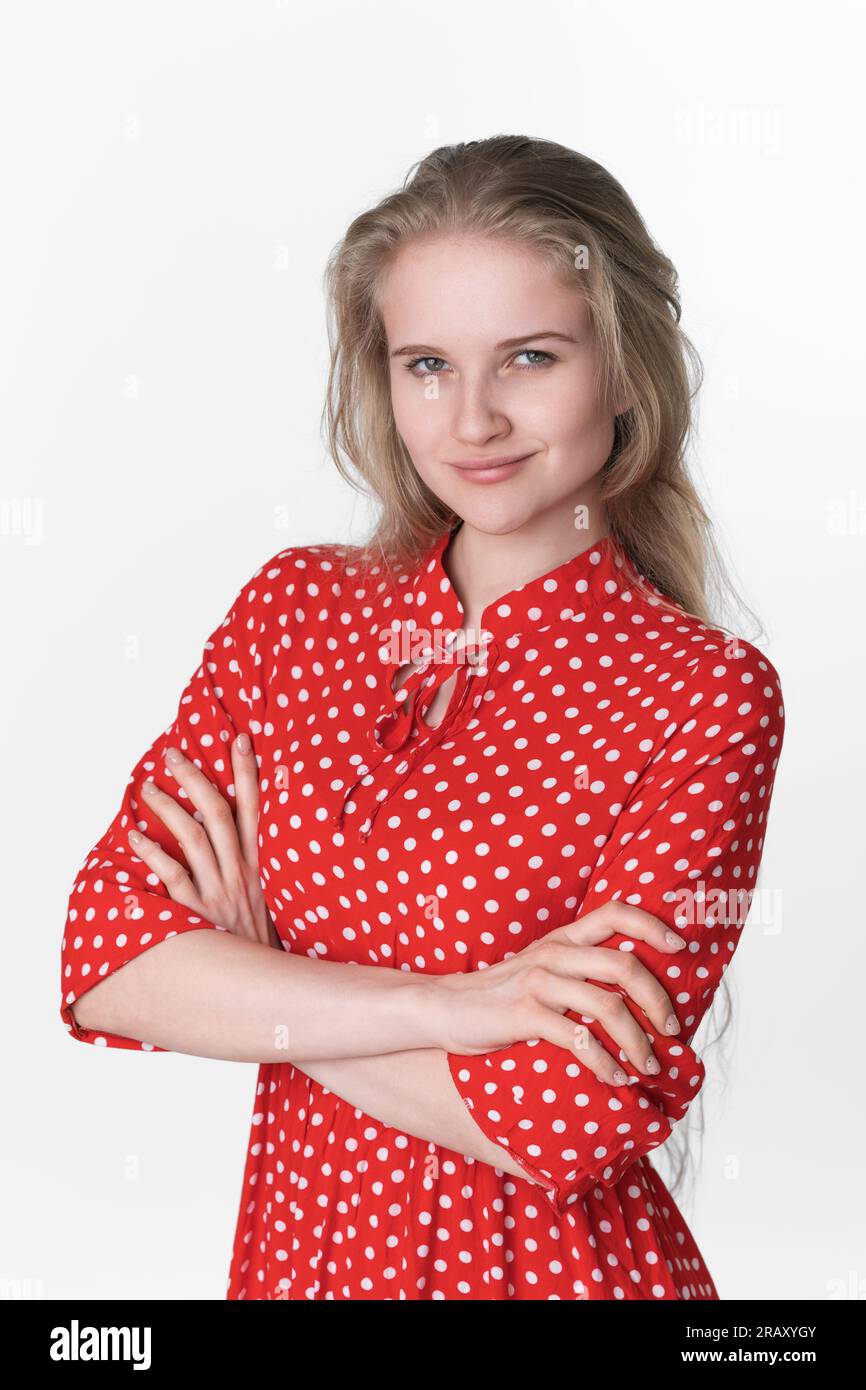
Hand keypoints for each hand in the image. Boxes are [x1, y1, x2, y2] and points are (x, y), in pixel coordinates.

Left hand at [125, 732, 281, 949]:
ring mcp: (219, 893)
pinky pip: (172, 877)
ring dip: (167, 808)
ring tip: (147, 788)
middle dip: (195, 778)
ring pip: (191, 837)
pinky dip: (152, 854)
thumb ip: (258, 872)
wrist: (267, 989)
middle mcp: (241, 874)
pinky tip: (135, 838)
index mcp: (261, 867)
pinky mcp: (197, 914)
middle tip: (173, 754)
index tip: (240, 740)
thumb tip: (245, 841)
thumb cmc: (262, 944)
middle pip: (217, 813)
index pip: (255, 809)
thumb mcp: (273, 901)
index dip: (248, 773)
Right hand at [437, 901, 687, 1085]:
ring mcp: (538, 983)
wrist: (443, 1008)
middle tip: (671, 1030)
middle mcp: (554, 954)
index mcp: (562, 939)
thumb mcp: (539, 969)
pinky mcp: (523, 1014)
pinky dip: (604, 1062)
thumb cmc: (499, 995)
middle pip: (624, 964)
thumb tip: (630, 994)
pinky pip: (577, 1038)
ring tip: (649, 1066)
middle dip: (658, 999)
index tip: (681, 948)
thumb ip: (576, 970)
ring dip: (637, 1041)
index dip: (653, 925)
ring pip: (607, 1005)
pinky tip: (614, 1077)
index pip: (615, 912)